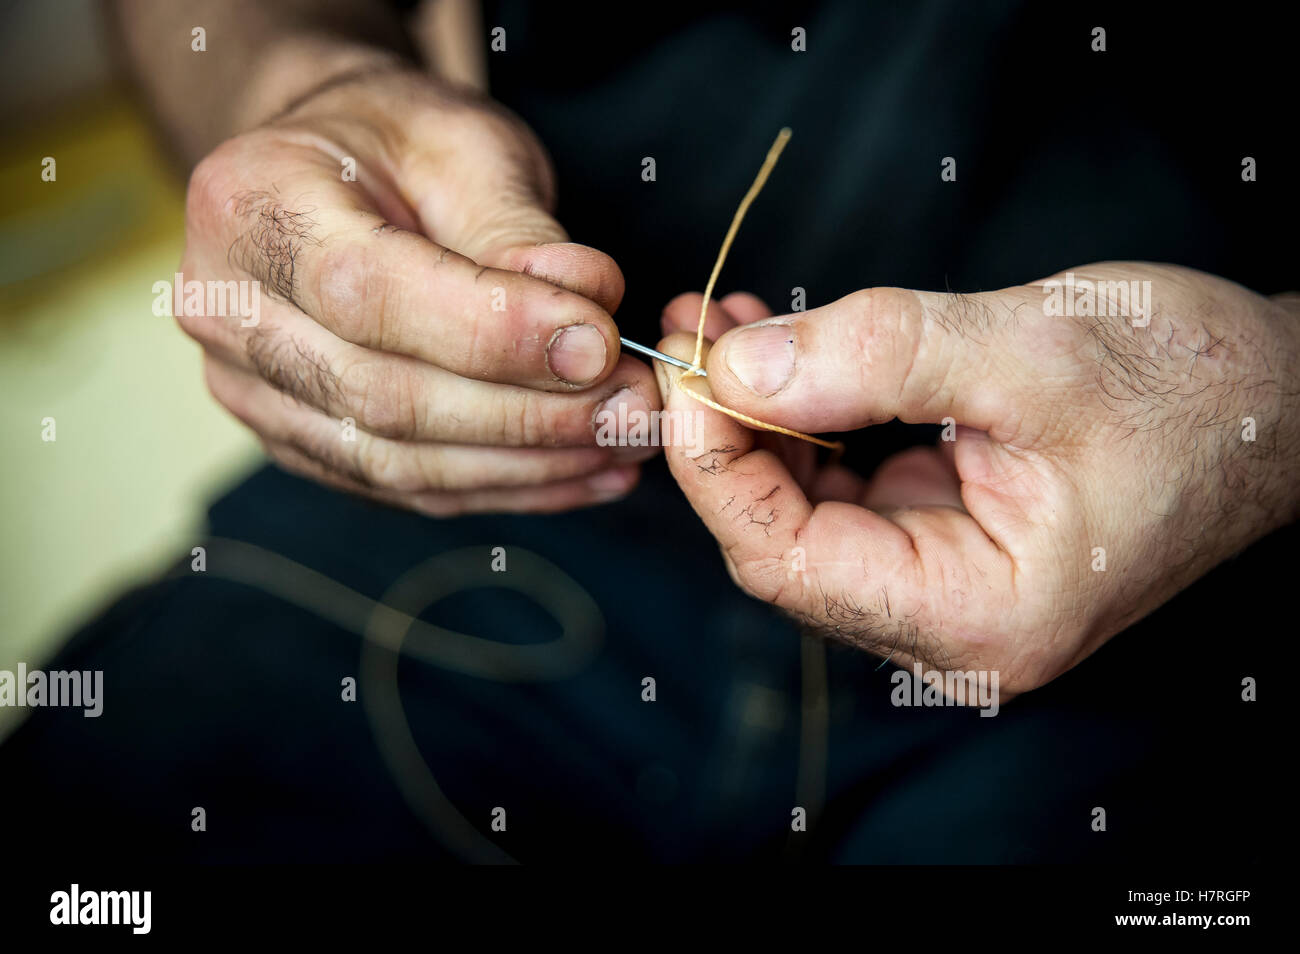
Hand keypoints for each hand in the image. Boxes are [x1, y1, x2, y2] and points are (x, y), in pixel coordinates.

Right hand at [180, 67, 658, 514]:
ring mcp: (251, 389)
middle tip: (634, 409)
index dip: (493, 332)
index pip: (368, 291)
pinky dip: (503, 487)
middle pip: (381, 395)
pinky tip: (582, 474)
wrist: (331, 177)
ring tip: (623, 447)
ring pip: (396, 462)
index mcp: (250, 203)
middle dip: (526, 415)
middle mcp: (225, 308)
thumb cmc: (398, 143)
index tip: (601, 344)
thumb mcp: (466, 145)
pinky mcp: (297, 441)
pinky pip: (404, 488)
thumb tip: (588, 313)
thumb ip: (519, 232)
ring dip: (525, 466)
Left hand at [654, 267, 1299, 693]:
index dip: (716, 466)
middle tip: (692, 329)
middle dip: (723, 434)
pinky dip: (803, 420)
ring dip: (755, 419)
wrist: (1275, 395)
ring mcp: (947, 582)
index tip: (685, 369)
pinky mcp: (947, 536)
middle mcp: (953, 623)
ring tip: (725, 325)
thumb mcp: (1028, 349)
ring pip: (803, 514)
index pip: (788, 562)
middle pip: (782, 544)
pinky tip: (780, 353)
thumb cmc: (1189, 384)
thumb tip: (737, 370)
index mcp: (981, 615)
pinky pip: (843, 491)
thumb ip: (875, 357)